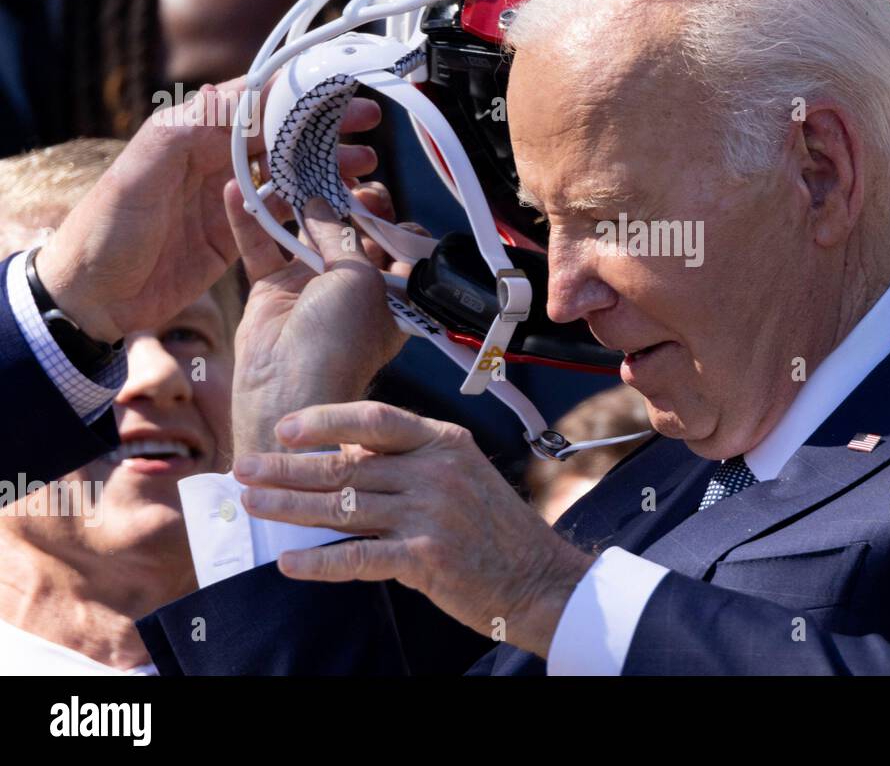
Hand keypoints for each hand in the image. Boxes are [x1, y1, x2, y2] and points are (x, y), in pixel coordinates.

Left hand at [34, 78, 380, 341]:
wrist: (90, 299)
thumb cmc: (105, 231)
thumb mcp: (140, 174)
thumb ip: (187, 132)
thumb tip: (236, 95)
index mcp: (190, 133)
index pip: (253, 100)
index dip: (298, 92)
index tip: (339, 89)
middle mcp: (212, 159)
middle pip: (280, 132)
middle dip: (326, 124)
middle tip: (368, 123)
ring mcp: (228, 198)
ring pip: (290, 170)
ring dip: (328, 165)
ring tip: (365, 166)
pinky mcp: (237, 234)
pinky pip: (284, 213)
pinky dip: (316, 206)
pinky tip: (343, 205)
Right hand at [225, 179, 412, 457]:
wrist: (290, 386)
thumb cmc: (341, 337)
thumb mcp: (358, 278)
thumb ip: (343, 236)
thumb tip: (325, 202)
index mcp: (391, 291)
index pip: (396, 242)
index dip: (387, 216)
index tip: (373, 195)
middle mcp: (354, 286)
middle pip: (350, 230)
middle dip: (343, 200)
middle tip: (334, 175)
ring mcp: (312, 286)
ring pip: (304, 233)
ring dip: (294, 200)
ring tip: (288, 166)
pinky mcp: (272, 289)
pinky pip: (261, 245)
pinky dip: (250, 218)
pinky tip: (240, 186)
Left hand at [233, 401, 594, 657]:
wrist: (539, 577)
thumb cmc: (495, 528)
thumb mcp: (461, 474)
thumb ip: (409, 461)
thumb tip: (343, 455)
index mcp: (444, 442)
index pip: (375, 418)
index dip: (325, 420)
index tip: (286, 429)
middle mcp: (435, 471)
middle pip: (346, 465)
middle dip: (288, 468)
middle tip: (245, 470)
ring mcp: (431, 514)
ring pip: (343, 507)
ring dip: (290, 508)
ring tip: (252, 506)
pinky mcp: (426, 558)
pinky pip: (358, 558)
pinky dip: (319, 562)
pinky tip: (288, 562)